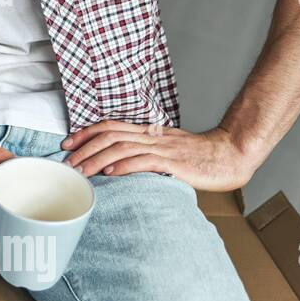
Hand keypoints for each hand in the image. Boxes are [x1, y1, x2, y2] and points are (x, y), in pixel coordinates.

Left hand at [61, 121, 261, 190]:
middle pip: (110, 135)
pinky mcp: (174, 162)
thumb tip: (117, 164)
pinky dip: (124, 167)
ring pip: (122, 148)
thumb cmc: (199, 156)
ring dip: (98, 159)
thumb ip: (144, 152)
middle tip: (68, 162)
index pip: (110, 126)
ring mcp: (162, 148)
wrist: (231, 154)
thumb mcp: (166, 148)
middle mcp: (151, 136)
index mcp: (148, 132)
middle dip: (85, 147)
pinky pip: (144, 161)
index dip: (86, 133)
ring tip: (81, 171)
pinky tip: (111, 174)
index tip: (67, 143)